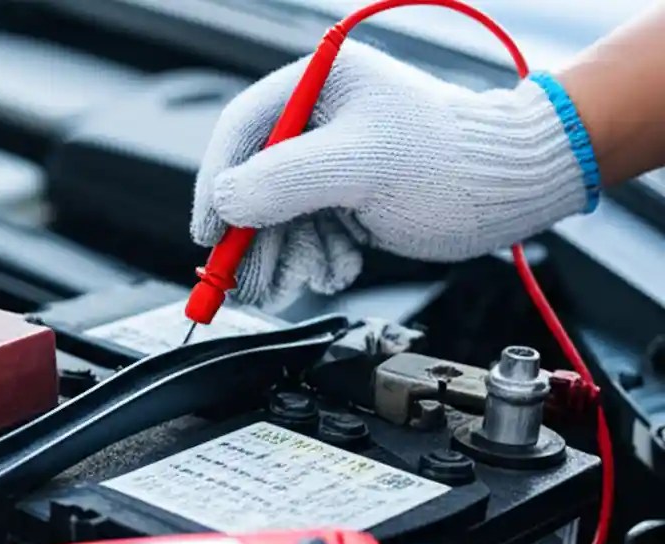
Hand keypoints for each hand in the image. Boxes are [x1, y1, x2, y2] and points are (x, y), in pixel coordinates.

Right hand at [192, 41, 588, 308]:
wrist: (512, 188)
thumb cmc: (453, 160)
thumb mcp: (360, 166)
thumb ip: (283, 180)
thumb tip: (226, 202)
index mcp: (316, 84)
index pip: (240, 132)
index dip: (217, 185)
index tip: (209, 233)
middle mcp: (317, 121)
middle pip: (252, 182)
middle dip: (252, 238)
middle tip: (246, 282)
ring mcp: (330, 161)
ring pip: (276, 217)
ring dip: (284, 257)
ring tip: (309, 278)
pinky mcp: (344, 197)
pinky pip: (304, 234)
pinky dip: (314, 260)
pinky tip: (338, 266)